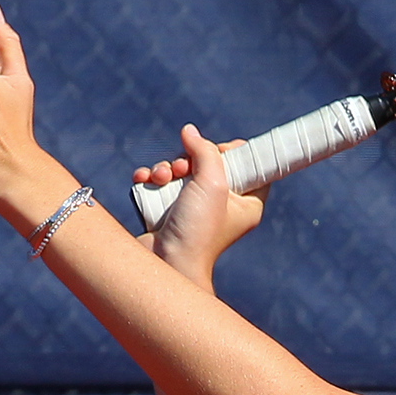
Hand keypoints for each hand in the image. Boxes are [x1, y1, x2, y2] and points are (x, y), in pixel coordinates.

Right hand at [135, 127, 269, 284]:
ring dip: (167, 167)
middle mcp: (222, 206)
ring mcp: (193, 209)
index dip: (232, 153)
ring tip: (162, 179)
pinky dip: (152, 178)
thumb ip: (206, 151)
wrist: (165, 263)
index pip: (249, 166)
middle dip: (190, 159)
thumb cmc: (198, 230)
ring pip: (181, 171)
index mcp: (246, 203)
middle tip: (184, 169)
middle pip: (210, 164)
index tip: (218, 151)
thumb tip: (190, 131)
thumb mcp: (213, 183)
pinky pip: (161, 183)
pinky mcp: (168, 211)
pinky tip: (146, 181)